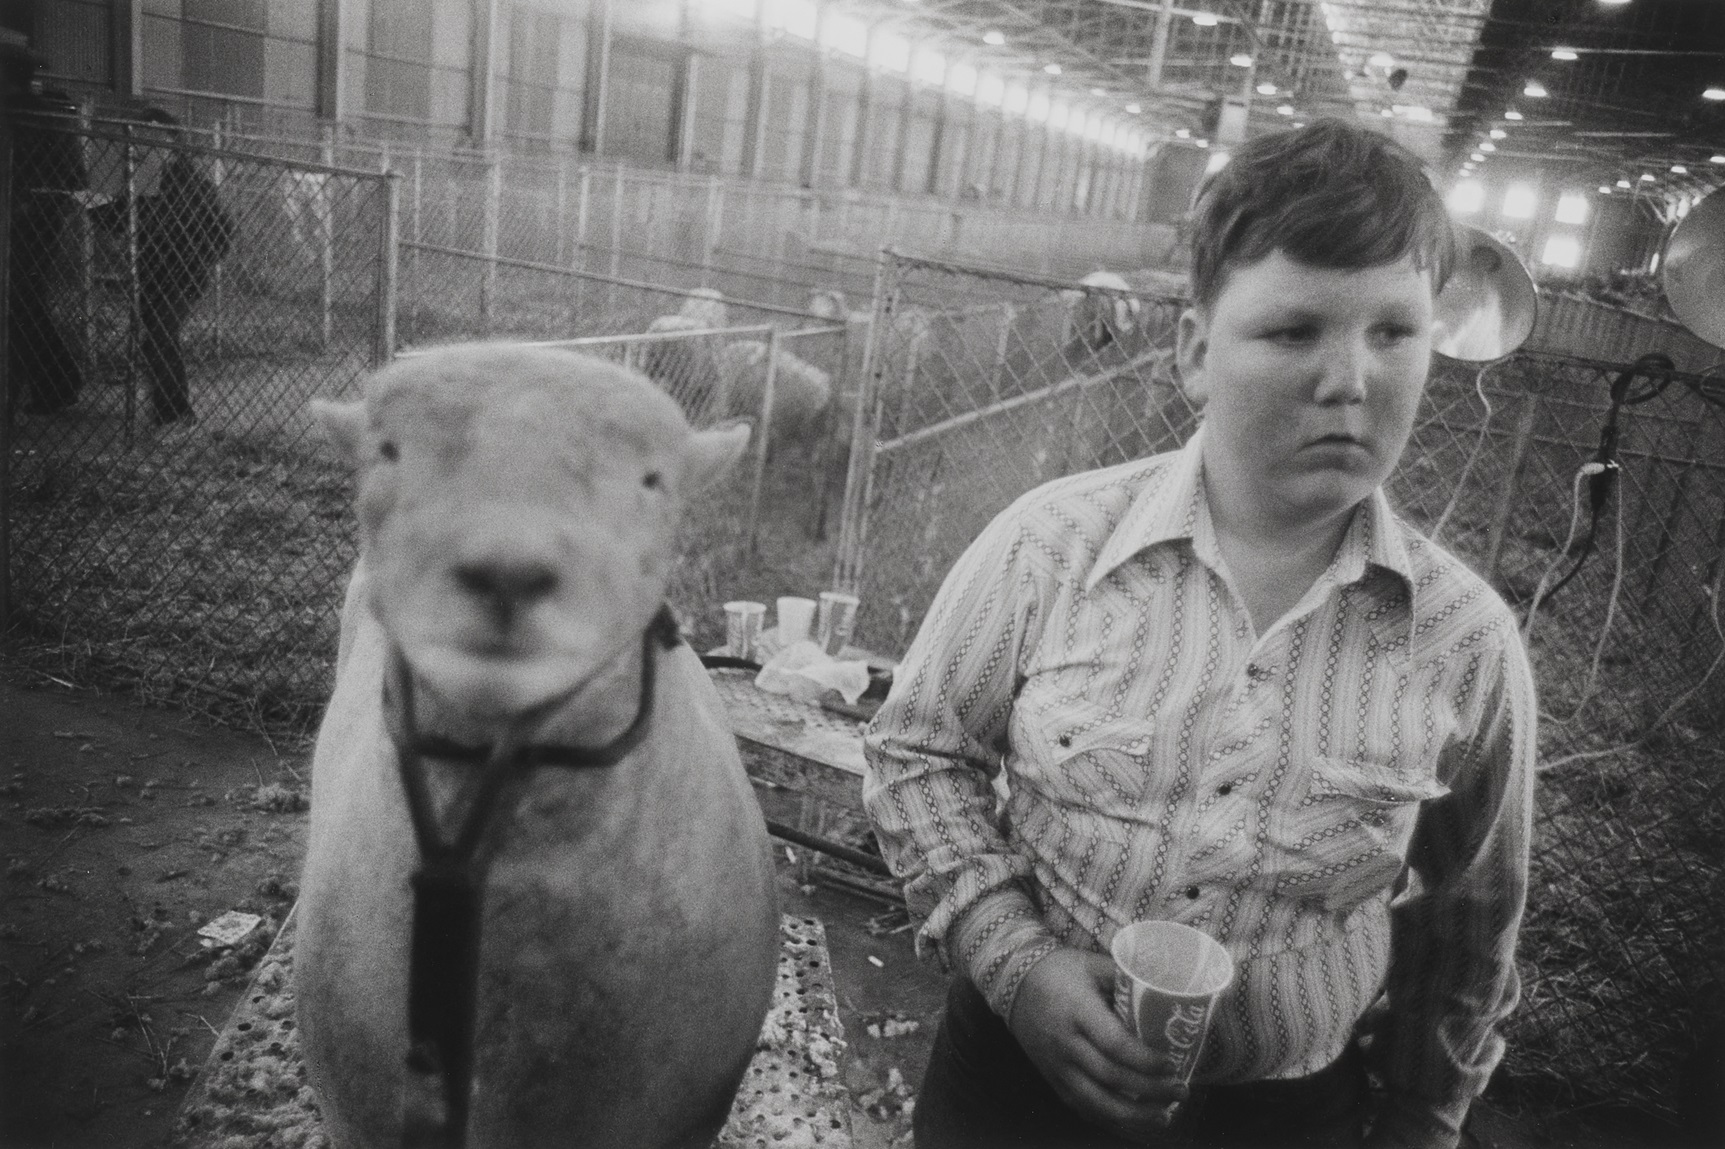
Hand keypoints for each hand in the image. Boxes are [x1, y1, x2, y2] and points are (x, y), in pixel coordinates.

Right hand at [1006, 948, 1188, 1141]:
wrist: (1014, 983)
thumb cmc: (1059, 971)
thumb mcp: (1092, 964)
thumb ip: (1126, 978)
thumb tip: (1166, 992)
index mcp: (1077, 1010)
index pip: (1114, 1044)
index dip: (1146, 1060)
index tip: (1172, 1064)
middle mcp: (1065, 1043)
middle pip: (1111, 1077)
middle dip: (1151, 1090)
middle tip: (1180, 1091)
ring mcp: (1056, 1066)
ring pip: (1096, 1102)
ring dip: (1134, 1116)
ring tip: (1165, 1117)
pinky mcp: (1052, 1079)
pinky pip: (1082, 1108)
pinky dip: (1110, 1120)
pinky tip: (1135, 1123)